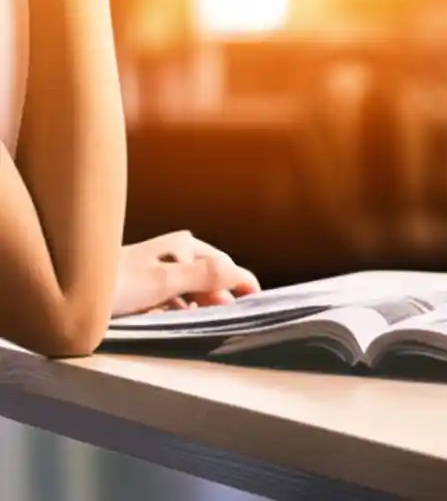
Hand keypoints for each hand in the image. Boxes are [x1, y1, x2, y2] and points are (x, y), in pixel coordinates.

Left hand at [112, 231, 260, 316]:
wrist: (67, 291)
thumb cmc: (113, 284)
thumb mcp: (162, 282)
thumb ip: (202, 276)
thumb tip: (239, 274)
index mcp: (184, 246)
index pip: (226, 265)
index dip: (242, 283)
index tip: (258, 303)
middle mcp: (175, 252)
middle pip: (211, 274)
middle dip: (223, 294)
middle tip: (230, 319)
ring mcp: (159, 267)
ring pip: (194, 286)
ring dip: (202, 302)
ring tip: (207, 321)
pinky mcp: (145, 284)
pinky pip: (176, 296)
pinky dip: (183, 307)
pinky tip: (178, 319)